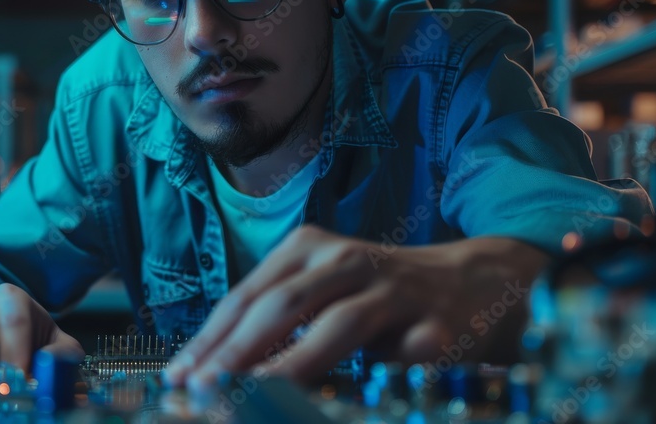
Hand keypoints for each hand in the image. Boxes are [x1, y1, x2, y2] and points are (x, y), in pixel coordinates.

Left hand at [162, 225, 549, 387]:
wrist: (474, 282)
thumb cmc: (380, 293)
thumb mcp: (323, 290)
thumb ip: (277, 321)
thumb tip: (214, 368)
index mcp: (310, 250)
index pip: (247, 296)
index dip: (211, 339)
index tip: (181, 376)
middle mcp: (348, 261)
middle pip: (283, 306)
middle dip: (237, 353)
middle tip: (206, 390)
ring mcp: (395, 291)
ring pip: (337, 326)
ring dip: (292, 366)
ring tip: (257, 396)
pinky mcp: (437, 325)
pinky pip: (401, 357)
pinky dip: (370, 379)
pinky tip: (341, 406)